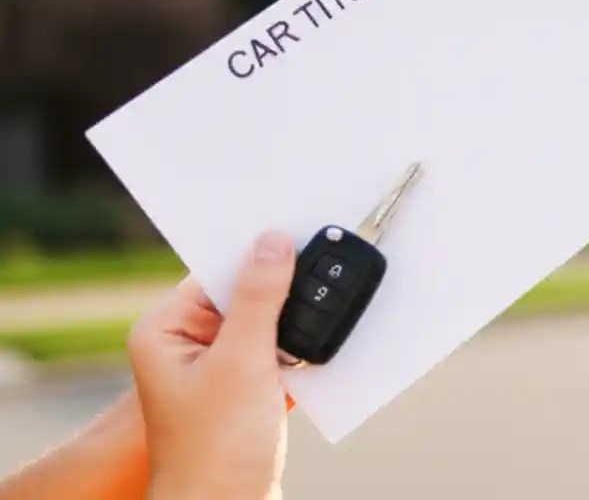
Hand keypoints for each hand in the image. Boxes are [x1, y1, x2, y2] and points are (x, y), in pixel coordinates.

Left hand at [128, 231, 295, 499]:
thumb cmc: (217, 450)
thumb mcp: (241, 362)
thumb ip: (259, 297)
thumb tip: (273, 240)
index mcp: (165, 332)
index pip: (217, 273)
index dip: (259, 257)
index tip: (300, 239)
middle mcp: (187, 347)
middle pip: (245, 295)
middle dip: (283, 295)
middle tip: (321, 284)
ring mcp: (217, 370)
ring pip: (267, 324)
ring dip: (295, 327)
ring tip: (311, 341)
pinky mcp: (244, 391)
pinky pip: (278, 352)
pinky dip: (300, 353)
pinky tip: (316, 360)